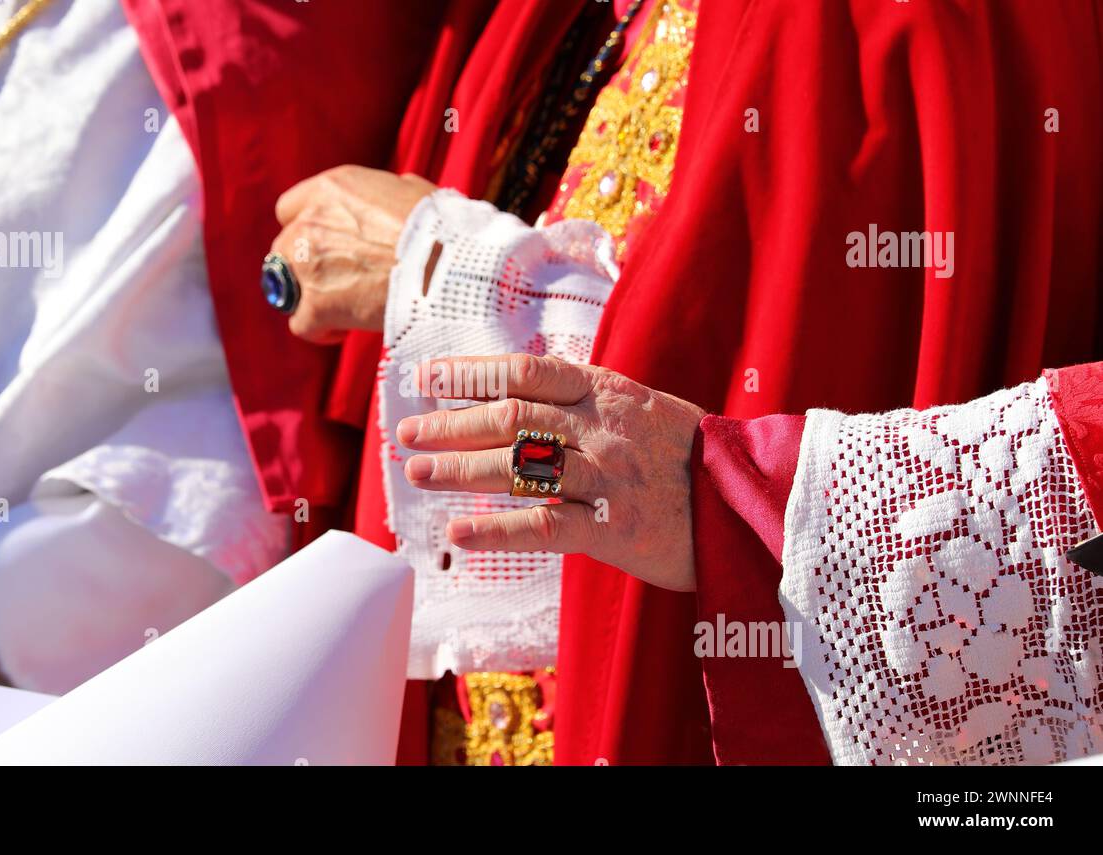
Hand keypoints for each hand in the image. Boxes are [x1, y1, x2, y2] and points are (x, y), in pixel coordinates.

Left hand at [272, 165, 435, 343]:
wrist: (446, 266)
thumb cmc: (440, 229)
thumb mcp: (413, 192)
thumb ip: (387, 193)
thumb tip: (395, 195)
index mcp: (331, 188)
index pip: (290, 208)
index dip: (306, 227)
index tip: (327, 243)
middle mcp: (310, 220)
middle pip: (285, 247)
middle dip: (306, 263)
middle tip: (338, 278)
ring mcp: (307, 263)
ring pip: (287, 286)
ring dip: (310, 296)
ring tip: (342, 308)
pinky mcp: (316, 304)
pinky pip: (302, 324)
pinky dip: (320, 330)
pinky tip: (343, 330)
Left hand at [396, 354, 704, 591]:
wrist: (751, 504)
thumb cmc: (691, 458)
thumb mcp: (643, 409)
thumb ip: (588, 400)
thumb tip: (524, 392)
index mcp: (607, 392)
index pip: (525, 372)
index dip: (471, 373)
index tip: (428, 378)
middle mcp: (601, 428)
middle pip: (510, 418)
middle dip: (451, 424)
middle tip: (407, 434)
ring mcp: (607, 476)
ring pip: (519, 467)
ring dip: (461, 470)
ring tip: (419, 473)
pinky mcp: (613, 526)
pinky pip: (544, 526)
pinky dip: (498, 530)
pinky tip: (459, 535)